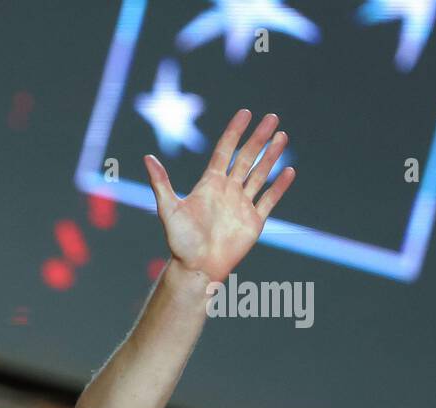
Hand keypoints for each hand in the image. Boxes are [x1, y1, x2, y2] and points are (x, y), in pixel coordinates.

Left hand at [143, 109, 295, 283]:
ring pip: (260, 174)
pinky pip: (269, 200)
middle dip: (259, 138)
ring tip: (282, 136)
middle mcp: (227, 191)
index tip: (245, 113)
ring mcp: (242, 204)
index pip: (224, 151)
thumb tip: (147, 158)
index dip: (234, 132)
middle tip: (272, 117)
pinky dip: (279, 186)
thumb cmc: (180, 241)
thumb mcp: (168, 209)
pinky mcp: (254, 221)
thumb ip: (161, 182)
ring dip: (271, 156)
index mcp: (209, 184)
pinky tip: (288, 171)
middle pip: (246, 158)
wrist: (196, 267)